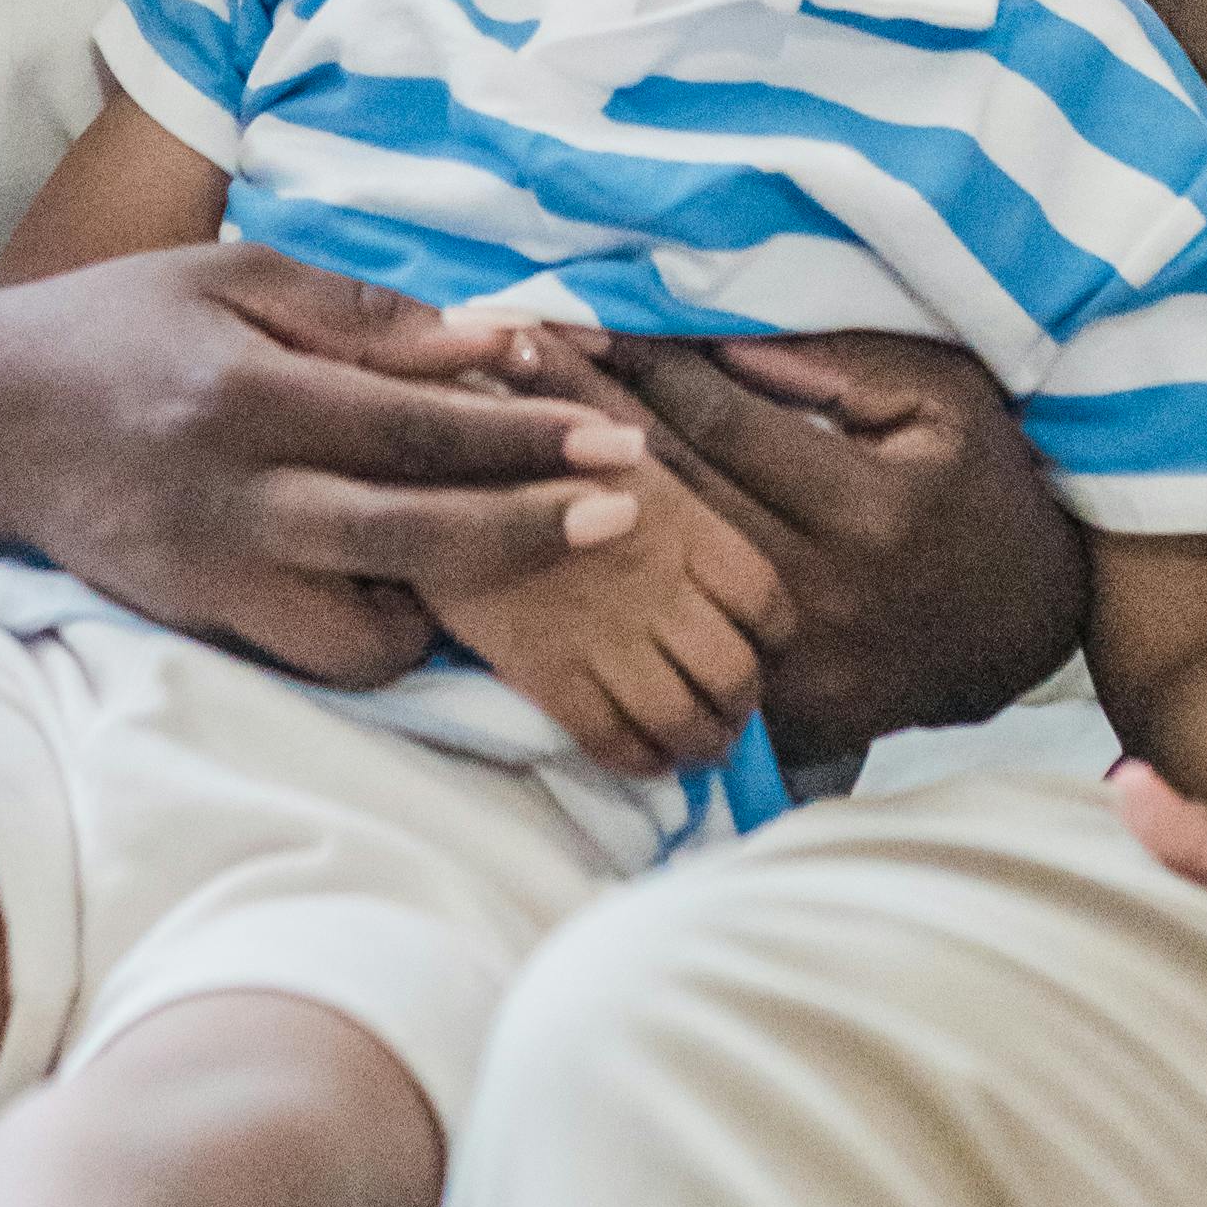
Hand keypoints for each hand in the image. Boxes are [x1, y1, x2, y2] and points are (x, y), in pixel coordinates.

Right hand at [0, 246, 659, 690]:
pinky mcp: (197, 624)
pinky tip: (408, 580)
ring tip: (505, 547)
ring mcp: (210, 576)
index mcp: (243, 392)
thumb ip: (366, 314)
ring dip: (453, 600)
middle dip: (530, 529)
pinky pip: (320, 655)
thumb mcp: (234, 278)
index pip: (411, 424)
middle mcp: (229, 497)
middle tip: (624, 513)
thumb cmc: (121, 326)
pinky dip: (379, 630)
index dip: (520, 438)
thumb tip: (495, 338)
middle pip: (410, 533)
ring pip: (369, 630)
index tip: (614, 439)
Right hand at [423, 461, 787, 774]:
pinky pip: (616, 743)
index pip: (767, 604)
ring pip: (684, 721)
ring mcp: (608, 638)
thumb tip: (708, 521)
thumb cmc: (524, 443)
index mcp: (687, 527)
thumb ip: (665, 493)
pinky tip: (646, 758)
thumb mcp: (616, 446)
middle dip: (740, 705)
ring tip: (697, 747)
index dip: (774, 640)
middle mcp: (661, 589)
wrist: (433, 470)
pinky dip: (643, 762)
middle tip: (728, 712)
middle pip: (735, 674)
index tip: (760, 649)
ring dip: (702, 745)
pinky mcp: (551, 676)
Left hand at [499, 327, 1076, 768]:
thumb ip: (837, 364)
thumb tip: (718, 334)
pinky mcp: (784, 715)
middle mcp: (821, 594)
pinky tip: (556, 531)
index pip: (722, 422)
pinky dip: (617, 587)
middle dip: (577, 416)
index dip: (638, 364)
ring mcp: (797, 666)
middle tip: (496, 353)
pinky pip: (681, 641)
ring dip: (576, 499)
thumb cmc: (985, 490)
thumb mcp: (941, 399)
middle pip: (670, 494)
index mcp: (864, 509)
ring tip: (501, 433)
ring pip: (658, 573)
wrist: (1028, 634)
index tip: (564, 312)